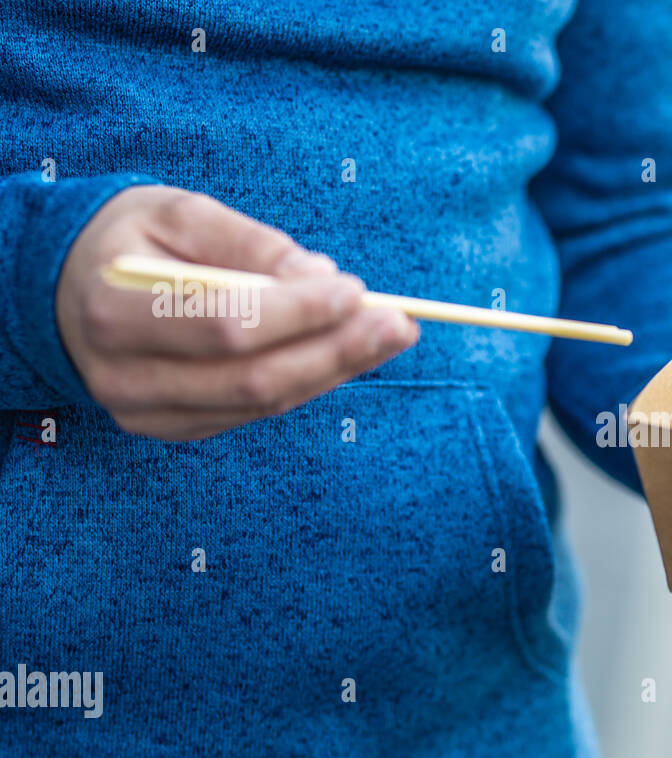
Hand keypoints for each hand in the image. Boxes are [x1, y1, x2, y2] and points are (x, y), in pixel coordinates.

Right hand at [56, 185, 418, 439]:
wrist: (70, 289)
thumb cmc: (130, 239)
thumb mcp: (179, 213)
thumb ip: (250, 243)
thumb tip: (319, 276)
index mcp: (114, 310)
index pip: (225, 323)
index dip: (298, 312)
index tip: (355, 289)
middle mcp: (125, 376)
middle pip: (253, 377)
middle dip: (336, 350)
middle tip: (399, 323)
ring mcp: (148, 413)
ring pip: (262, 403)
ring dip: (335, 370)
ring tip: (389, 336)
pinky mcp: (175, 428)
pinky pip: (255, 412)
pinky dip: (308, 382)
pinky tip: (346, 354)